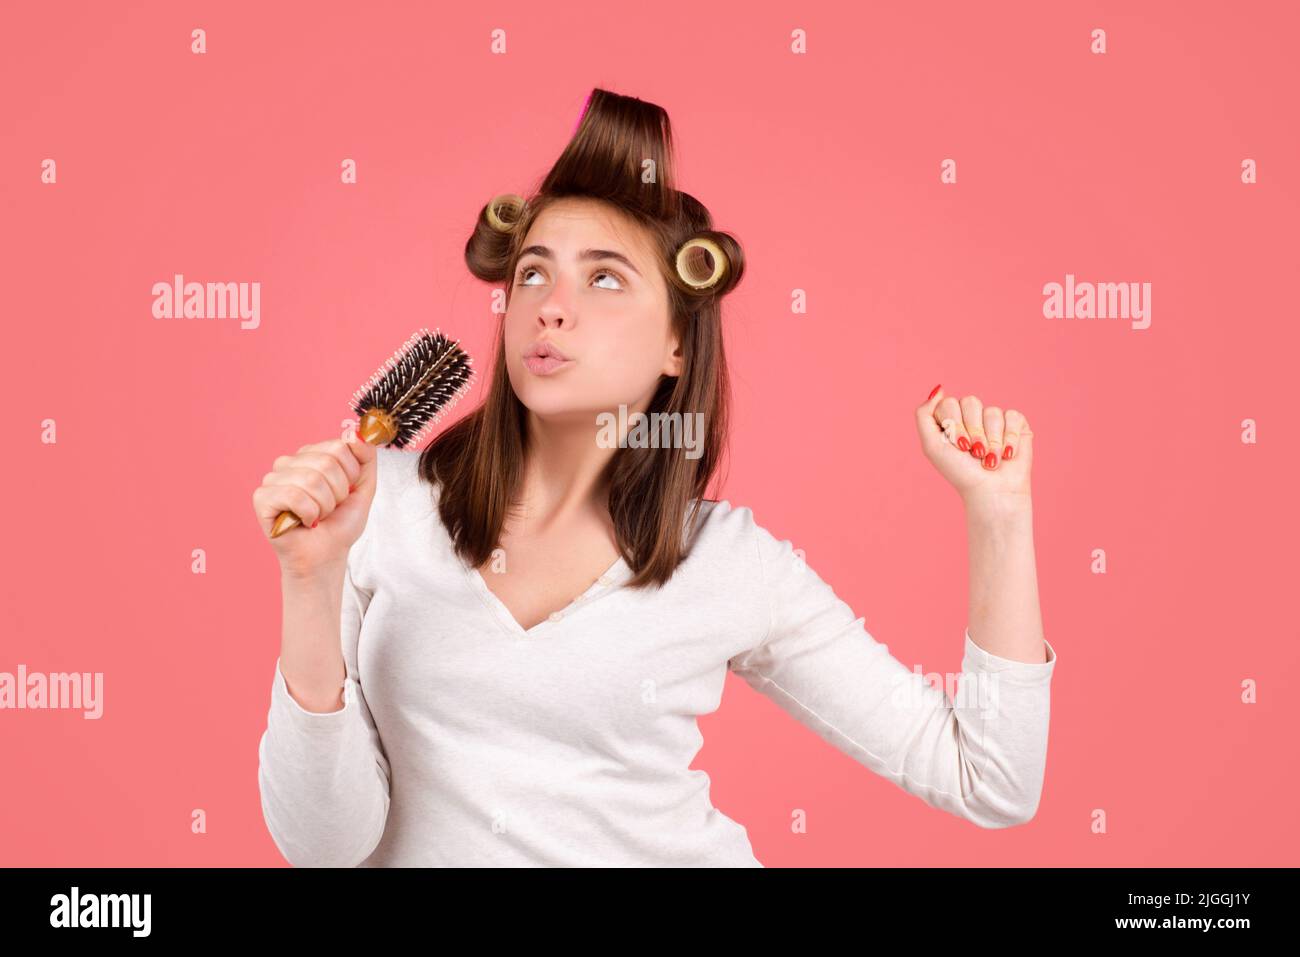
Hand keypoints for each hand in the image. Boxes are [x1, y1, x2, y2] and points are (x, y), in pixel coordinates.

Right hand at [252, 431, 378, 576]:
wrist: (327, 555)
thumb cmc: (340, 522)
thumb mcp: (364, 486)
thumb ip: (366, 457)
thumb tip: (356, 432)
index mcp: (312, 454)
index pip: (340, 446)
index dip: (350, 474)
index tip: (345, 491)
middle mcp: (289, 462)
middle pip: (326, 462)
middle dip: (338, 493)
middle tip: (330, 508)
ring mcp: (273, 478)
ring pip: (311, 480)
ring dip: (324, 506)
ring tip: (317, 516)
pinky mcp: (262, 498)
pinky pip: (294, 496)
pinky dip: (309, 514)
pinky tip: (303, 522)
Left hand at [914, 384, 1033, 507]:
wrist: (992, 491)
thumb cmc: (960, 472)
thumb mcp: (931, 445)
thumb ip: (924, 415)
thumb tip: (939, 389)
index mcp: (950, 419)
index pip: (949, 403)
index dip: (954, 425)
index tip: (957, 447)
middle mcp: (972, 416)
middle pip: (971, 402)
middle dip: (972, 432)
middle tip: (974, 452)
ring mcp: (994, 419)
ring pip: (992, 411)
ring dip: (991, 441)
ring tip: (990, 458)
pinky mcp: (1016, 424)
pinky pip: (1012, 416)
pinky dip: (1009, 439)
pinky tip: (1007, 454)